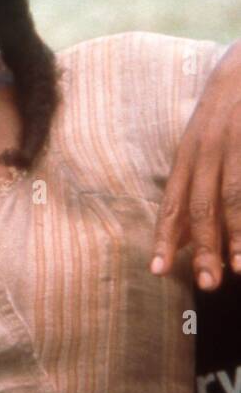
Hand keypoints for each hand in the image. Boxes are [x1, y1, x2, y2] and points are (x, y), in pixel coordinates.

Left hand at [151, 40, 240, 289]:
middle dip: (201, 247)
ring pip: (229, 197)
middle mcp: (206, 148)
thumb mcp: (206, 141)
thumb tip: (186, 235)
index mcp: (190, 151)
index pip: (173, 201)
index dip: (165, 237)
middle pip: (198, 205)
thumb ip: (197, 185)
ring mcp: (232, 142)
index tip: (159, 269)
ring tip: (236, 270)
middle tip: (205, 283)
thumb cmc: (230, 109)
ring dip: (233, 236)